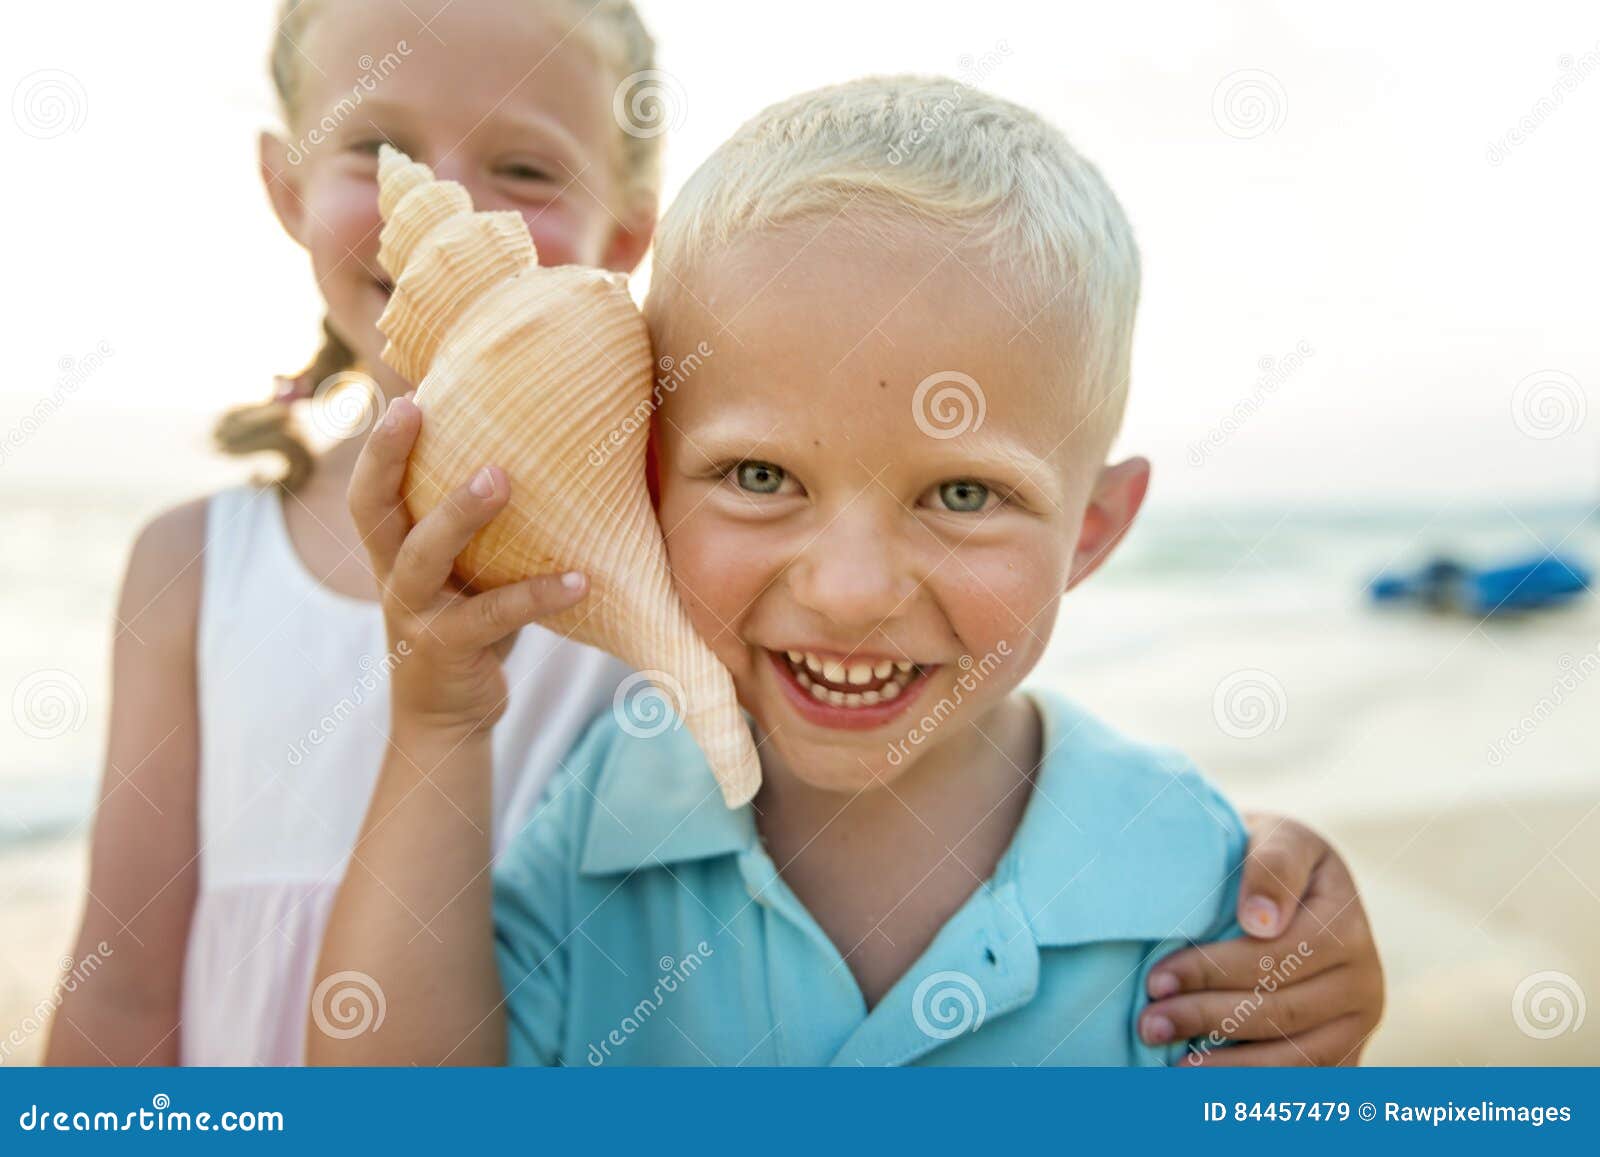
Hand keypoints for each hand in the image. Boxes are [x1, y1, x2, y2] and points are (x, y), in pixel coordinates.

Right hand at [348, 395, 588, 736]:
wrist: (448, 719)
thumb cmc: (467, 627)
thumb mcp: (462, 576)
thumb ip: (479, 531)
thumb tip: (544, 459)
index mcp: (393, 552)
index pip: (370, 491)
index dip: (377, 444)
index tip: (404, 393)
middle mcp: (393, 577)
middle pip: (374, 510)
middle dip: (386, 456)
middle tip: (420, 408)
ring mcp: (415, 615)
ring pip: (423, 556)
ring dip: (459, 513)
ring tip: (502, 477)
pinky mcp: (447, 650)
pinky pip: (493, 615)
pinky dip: (538, 596)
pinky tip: (582, 579)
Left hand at [1140, 814, 1384, 1064]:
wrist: (1298, 881)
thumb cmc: (1274, 855)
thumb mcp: (1278, 837)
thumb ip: (1270, 866)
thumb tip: (1259, 922)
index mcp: (1347, 925)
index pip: (1274, 958)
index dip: (1211, 972)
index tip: (1156, 980)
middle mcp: (1364, 980)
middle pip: (1280, 1011)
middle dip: (1207, 1020)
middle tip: (1149, 1025)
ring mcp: (1359, 1023)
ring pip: (1295, 1057)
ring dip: (1229, 1067)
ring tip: (1172, 1066)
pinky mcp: (1346, 1051)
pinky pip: (1304, 1081)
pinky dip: (1257, 1087)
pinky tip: (1209, 1086)